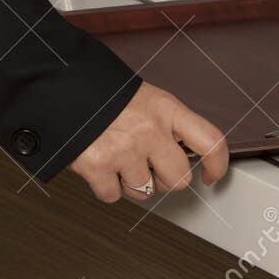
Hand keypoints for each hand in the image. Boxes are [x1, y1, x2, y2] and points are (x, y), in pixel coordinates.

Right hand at [66, 82, 228, 203]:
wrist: (60, 82)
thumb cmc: (103, 90)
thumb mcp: (144, 96)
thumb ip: (167, 123)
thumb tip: (186, 153)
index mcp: (165, 107)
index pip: (210, 140)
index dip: (218, 164)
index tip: (212, 175)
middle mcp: (149, 129)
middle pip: (179, 179)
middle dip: (165, 178)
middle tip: (149, 164)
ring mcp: (123, 149)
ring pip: (145, 192)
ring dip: (132, 182)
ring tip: (118, 156)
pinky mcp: (98, 166)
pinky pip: (113, 196)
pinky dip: (106, 185)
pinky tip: (100, 162)